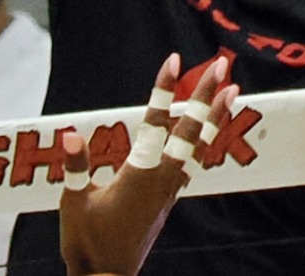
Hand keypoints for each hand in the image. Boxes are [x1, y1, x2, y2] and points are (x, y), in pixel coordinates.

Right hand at [59, 54, 237, 275]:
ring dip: (215, 118)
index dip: (165, 90)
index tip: (174, 61)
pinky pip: (193, 164)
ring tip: (234, 92)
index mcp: (140, 175)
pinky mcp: (168, 201)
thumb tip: (71, 135)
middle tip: (224, 65)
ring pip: (199, 146)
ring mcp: (169, 190)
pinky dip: (204, 143)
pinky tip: (209, 135)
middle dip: (206, 96)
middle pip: (190, 129)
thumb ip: (76, 168)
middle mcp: (162, 179)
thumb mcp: (74, 203)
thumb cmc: (87, 244)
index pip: (157, 123)